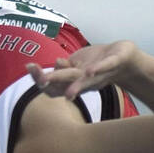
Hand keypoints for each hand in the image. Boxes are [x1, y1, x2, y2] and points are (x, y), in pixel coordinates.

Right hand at [26, 40, 140, 100]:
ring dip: (76, 87)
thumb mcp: (77, 64)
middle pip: (66, 84)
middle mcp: (84, 81)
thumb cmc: (98, 63)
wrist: (125, 59)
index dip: (39, 77)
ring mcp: (99, 74)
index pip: (53, 83)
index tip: (29, 66)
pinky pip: (105, 67)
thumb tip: (56, 64)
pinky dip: (98, 69)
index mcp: (73, 80)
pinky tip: (90, 71)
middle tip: (42, 80)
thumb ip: (65, 67)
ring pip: (85, 82)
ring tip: (69, 93)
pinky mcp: (114, 63)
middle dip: (53, 82)